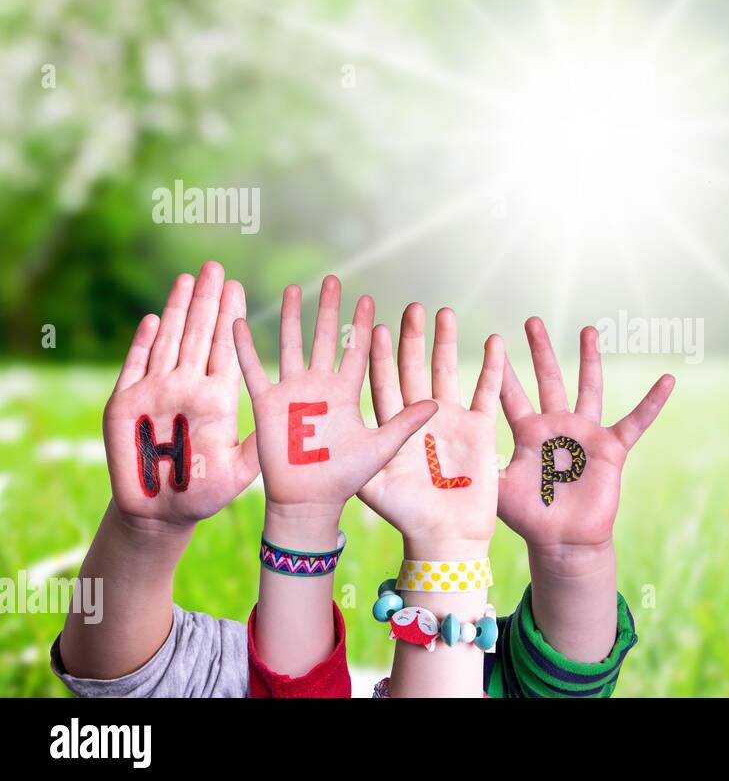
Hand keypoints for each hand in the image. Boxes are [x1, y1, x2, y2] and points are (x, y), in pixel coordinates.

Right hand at [103, 261, 257, 526]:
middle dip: (206, 301)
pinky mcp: (125, 405)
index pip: (225, 349)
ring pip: (168, 342)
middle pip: (198, 335)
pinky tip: (152, 320)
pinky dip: (142, 344)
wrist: (161, 513)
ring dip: (177, 311)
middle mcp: (187, 388)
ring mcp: (155, 393)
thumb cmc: (205, 494)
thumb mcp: (241, 472)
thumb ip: (258, 445)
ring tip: (187, 278)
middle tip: (216, 267)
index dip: (230, 317)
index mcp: (217, 398)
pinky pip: (134, 367)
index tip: (237, 286)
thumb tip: (283, 419)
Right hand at [232, 276, 437, 519]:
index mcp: (346, 394)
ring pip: (290, 345)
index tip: (368, 298)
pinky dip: (244, 348)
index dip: (361, 326)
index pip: (356, 351)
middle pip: (324, 339)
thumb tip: (439, 403)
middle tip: (333, 279)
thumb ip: (407, 423)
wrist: (310, 502)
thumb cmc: (346, 478)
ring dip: (290, 318)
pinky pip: (253, 371)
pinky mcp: (266, 405)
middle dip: (328, 309)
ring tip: (293, 288)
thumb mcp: (382, 447)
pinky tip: (237, 321)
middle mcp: (319, 387)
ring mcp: (291, 393)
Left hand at [359, 304, 502, 553]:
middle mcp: (420, 417)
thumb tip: (337, 426)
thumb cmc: (407, 515)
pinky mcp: (480, 428)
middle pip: (414, 368)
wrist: (446, 536)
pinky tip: (493, 342)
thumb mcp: (374, 484)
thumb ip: (362, 453)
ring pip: (447, 371)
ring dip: (445, 342)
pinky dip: (493, 368)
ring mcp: (451, 419)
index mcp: (391, 426)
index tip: (371, 325)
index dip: (377, 354)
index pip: (381, 381)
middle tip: (411, 307)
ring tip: (443, 313)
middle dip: (412, 337)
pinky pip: (487, 391)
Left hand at [496, 318, 674, 549]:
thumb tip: (450, 451)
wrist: (563, 540)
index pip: (511, 395)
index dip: (503, 371)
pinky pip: (636, 422)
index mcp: (529, 433)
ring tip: (587, 329)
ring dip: (589, 359)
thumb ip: (481, 466)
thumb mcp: (498, 490)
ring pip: (589, 388)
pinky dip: (652, 402)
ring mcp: (585, 434)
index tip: (492, 341)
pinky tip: (667, 379)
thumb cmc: (529, 518)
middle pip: (549, 380)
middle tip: (531, 321)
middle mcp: (557, 426)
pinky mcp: (611, 448)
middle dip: (540, 351)